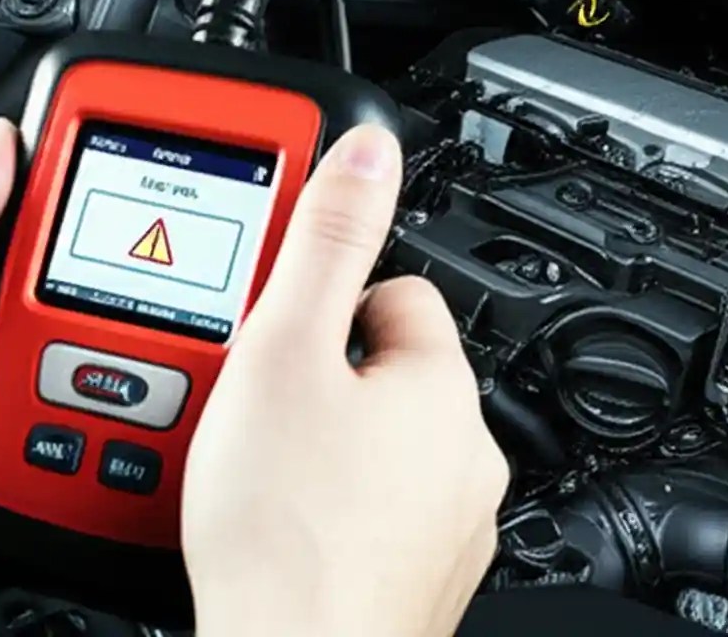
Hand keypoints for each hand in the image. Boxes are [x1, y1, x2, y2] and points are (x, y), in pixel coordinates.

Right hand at [183, 125, 508, 636]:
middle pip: (392, 370)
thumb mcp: (285, 352)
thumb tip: (368, 150)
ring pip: (387, 445)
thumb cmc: (286, 531)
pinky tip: (290, 521)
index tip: (286, 321)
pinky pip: (381, 510)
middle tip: (261, 400)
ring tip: (267, 466)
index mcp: (442, 384)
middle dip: (328, 373)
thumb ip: (325, 240)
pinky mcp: (422, 576)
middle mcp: (466, 452)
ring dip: (333, 441)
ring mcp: (451, 521)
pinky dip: (340, 506)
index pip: (400, 290)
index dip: (329, 298)